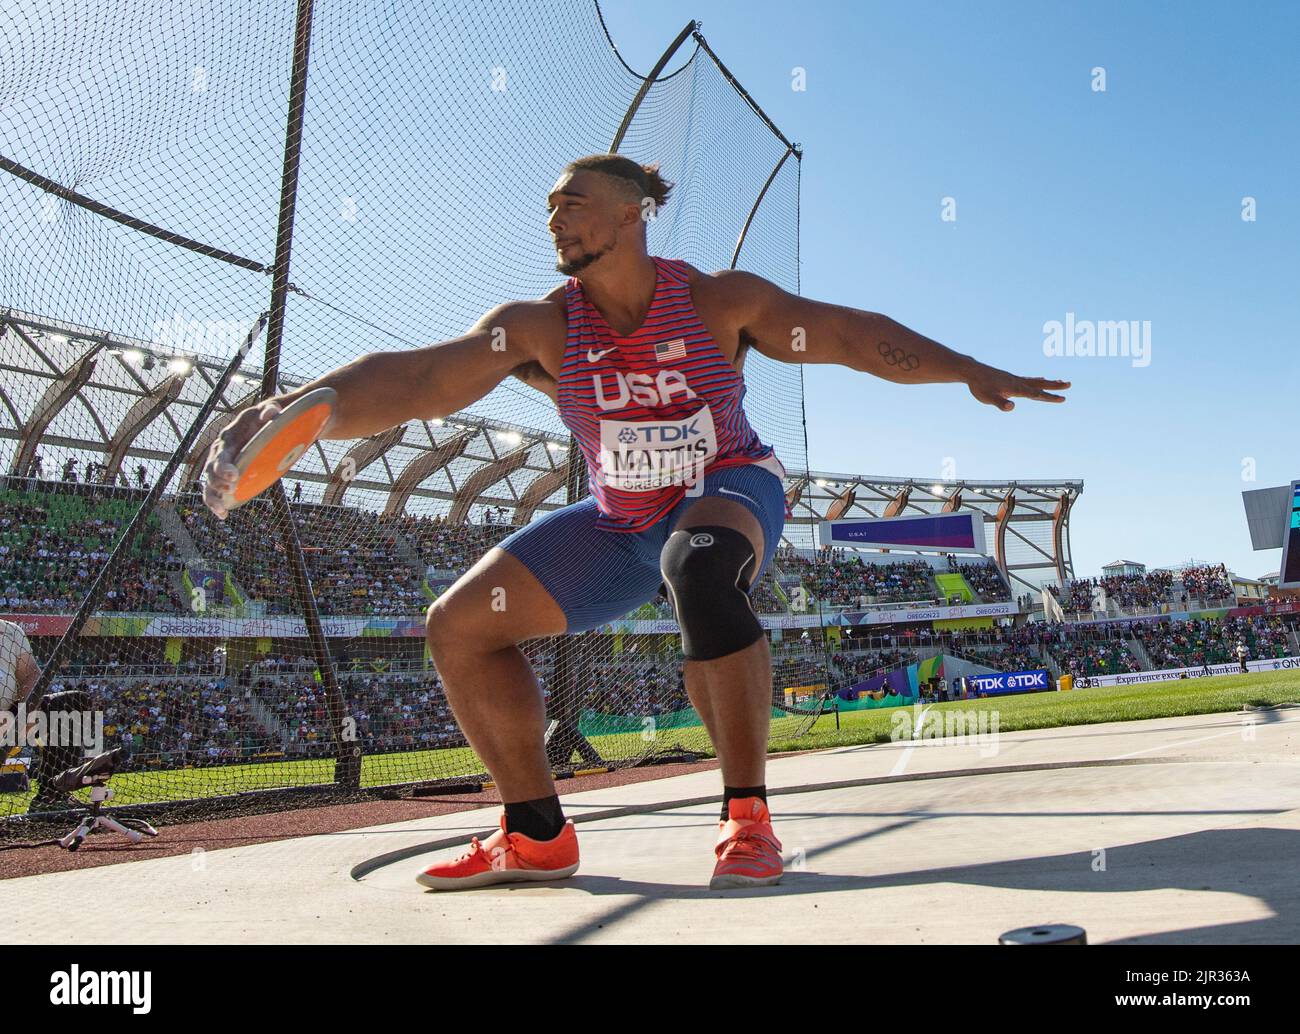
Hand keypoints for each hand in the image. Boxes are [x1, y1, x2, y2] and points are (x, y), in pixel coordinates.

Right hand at [202, 399, 283, 518]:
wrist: (268, 423)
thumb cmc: (269, 417)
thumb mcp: (271, 410)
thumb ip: (270, 411)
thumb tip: (272, 412)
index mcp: (229, 437)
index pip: (221, 453)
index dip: (224, 465)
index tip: (233, 476)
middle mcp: (220, 452)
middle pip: (210, 470)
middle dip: (218, 482)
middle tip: (231, 490)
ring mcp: (221, 465)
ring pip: (209, 483)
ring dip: (213, 497)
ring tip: (222, 510)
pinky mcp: (225, 476)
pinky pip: (215, 491)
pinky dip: (216, 503)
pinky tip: (223, 515)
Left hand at [966, 365, 1069, 411]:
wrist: (972, 372)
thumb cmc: (979, 386)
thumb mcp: (988, 398)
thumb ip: (1000, 403)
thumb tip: (1011, 407)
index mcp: (1015, 388)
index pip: (1035, 394)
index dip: (1049, 397)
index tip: (1063, 398)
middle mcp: (1018, 382)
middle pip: (1039, 385)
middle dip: (1054, 386)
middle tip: (1069, 384)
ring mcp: (1015, 379)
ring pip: (1036, 381)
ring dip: (1049, 382)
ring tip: (1061, 381)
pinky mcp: (1011, 379)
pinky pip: (1028, 380)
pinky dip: (1037, 380)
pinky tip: (1041, 379)